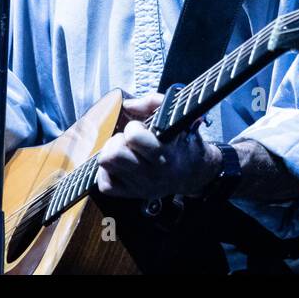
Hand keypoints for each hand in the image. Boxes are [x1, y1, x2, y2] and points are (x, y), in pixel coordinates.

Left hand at [96, 92, 220, 199]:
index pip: (134, 137)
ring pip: (106, 165)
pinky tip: (120, 165)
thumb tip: (127, 105)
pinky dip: (108, 172)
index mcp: (165, 152)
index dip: (134, 127)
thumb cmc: (182, 142)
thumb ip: (153, 102)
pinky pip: (105, 185)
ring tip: (124, 150)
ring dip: (111, 153)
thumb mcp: (176, 117)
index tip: (142, 128)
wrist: (193, 173)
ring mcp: (140, 186)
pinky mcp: (131, 194)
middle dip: (117, 141)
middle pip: (114, 154)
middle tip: (128, 140)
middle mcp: (152, 173)